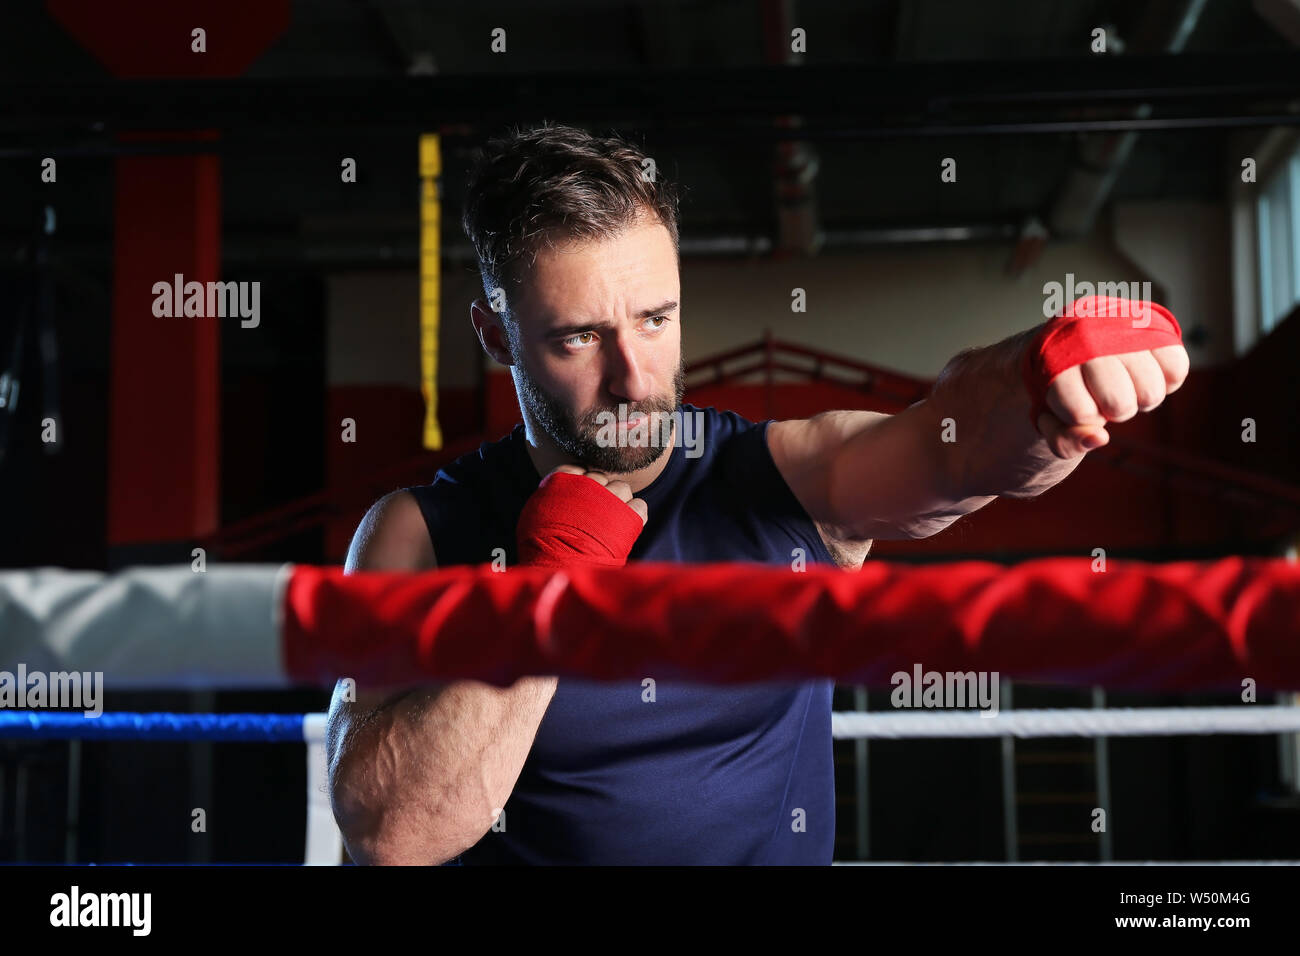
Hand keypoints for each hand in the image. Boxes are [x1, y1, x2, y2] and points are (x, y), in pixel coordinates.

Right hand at [515, 465, 647, 567]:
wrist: (560, 562)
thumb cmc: (540, 544)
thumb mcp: (534, 513)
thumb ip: (549, 497)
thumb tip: (555, 492)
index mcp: (563, 479)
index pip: (578, 468)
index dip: (580, 481)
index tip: (579, 495)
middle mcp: (589, 483)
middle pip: (601, 477)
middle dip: (599, 492)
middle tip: (593, 514)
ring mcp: (611, 497)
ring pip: (622, 488)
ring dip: (618, 501)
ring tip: (609, 522)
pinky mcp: (629, 515)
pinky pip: (639, 506)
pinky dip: (634, 515)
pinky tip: (624, 527)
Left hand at [1036, 345, 1188, 458]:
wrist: (1069, 342)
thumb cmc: (1059, 388)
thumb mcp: (1047, 421)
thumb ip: (1063, 440)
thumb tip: (1099, 438)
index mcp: (1054, 361)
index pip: (1082, 413)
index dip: (1084, 417)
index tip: (1075, 402)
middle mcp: (1090, 340)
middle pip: (1120, 404)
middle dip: (1113, 411)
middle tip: (1103, 394)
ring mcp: (1124, 332)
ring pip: (1151, 392)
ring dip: (1141, 398)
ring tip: (1125, 382)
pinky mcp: (1155, 328)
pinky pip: (1176, 370)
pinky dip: (1166, 381)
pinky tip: (1145, 372)